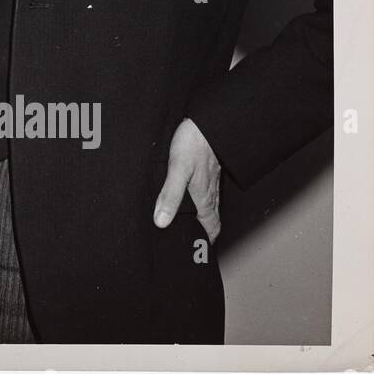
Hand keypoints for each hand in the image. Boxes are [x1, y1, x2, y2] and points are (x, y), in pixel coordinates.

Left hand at [153, 117, 221, 242]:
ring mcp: (211, 181)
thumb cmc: (193, 143)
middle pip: (211, 219)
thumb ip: (169, 195)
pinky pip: (208, 192)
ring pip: (210, 205)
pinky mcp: (208, 170)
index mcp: (204, 197)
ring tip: (189, 224)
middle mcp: (210, 192)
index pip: (210, 227)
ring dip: (203, 217)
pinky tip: (190, 196)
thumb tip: (161, 221)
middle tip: (193, 241)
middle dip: (205, 232)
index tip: (199, 251)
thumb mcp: (177, 170)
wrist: (207, 122)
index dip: (206, 240)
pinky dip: (201, 201)